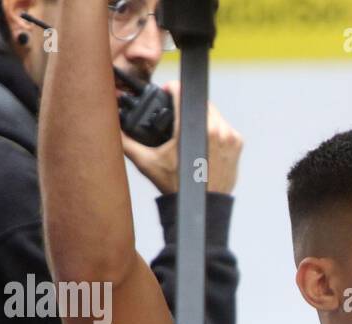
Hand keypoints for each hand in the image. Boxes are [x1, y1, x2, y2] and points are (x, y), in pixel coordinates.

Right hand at [121, 81, 242, 195]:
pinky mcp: (237, 144)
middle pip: (199, 101)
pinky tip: (204, 140)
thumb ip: (128, 142)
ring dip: (201, 115)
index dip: (172, 89)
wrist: (201, 207)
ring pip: (213, 113)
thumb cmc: (177, 187)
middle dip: (186, 103)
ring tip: (188, 126)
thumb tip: (114, 129)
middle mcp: (216, 129)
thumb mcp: (147, 162)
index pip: (183, 93)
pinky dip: (215, 129)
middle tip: (175, 111)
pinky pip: (225, 127)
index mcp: (193, 129)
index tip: (167, 90)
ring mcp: (229, 136)